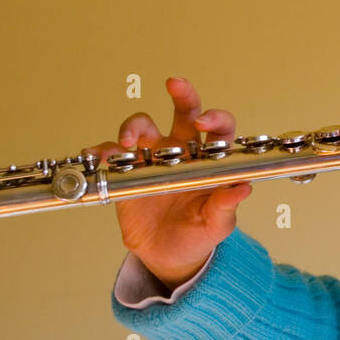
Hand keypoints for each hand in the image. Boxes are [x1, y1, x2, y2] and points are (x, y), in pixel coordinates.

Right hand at [82, 77, 252, 290]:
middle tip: (174, 83)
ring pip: (144, 127)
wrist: (167, 256)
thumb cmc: (198, 235)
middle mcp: (184, 152)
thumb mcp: (216, 225)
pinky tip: (96, 155)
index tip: (203, 122)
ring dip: (134, 126)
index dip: (215, 118)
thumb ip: (226, 206)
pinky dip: (103, 150)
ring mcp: (154, 158)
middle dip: (182, 93)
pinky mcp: (129, 171)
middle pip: (184, 112)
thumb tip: (243, 189)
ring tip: (126, 143)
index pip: (219, 129)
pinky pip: (112, 153)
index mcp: (210, 161)